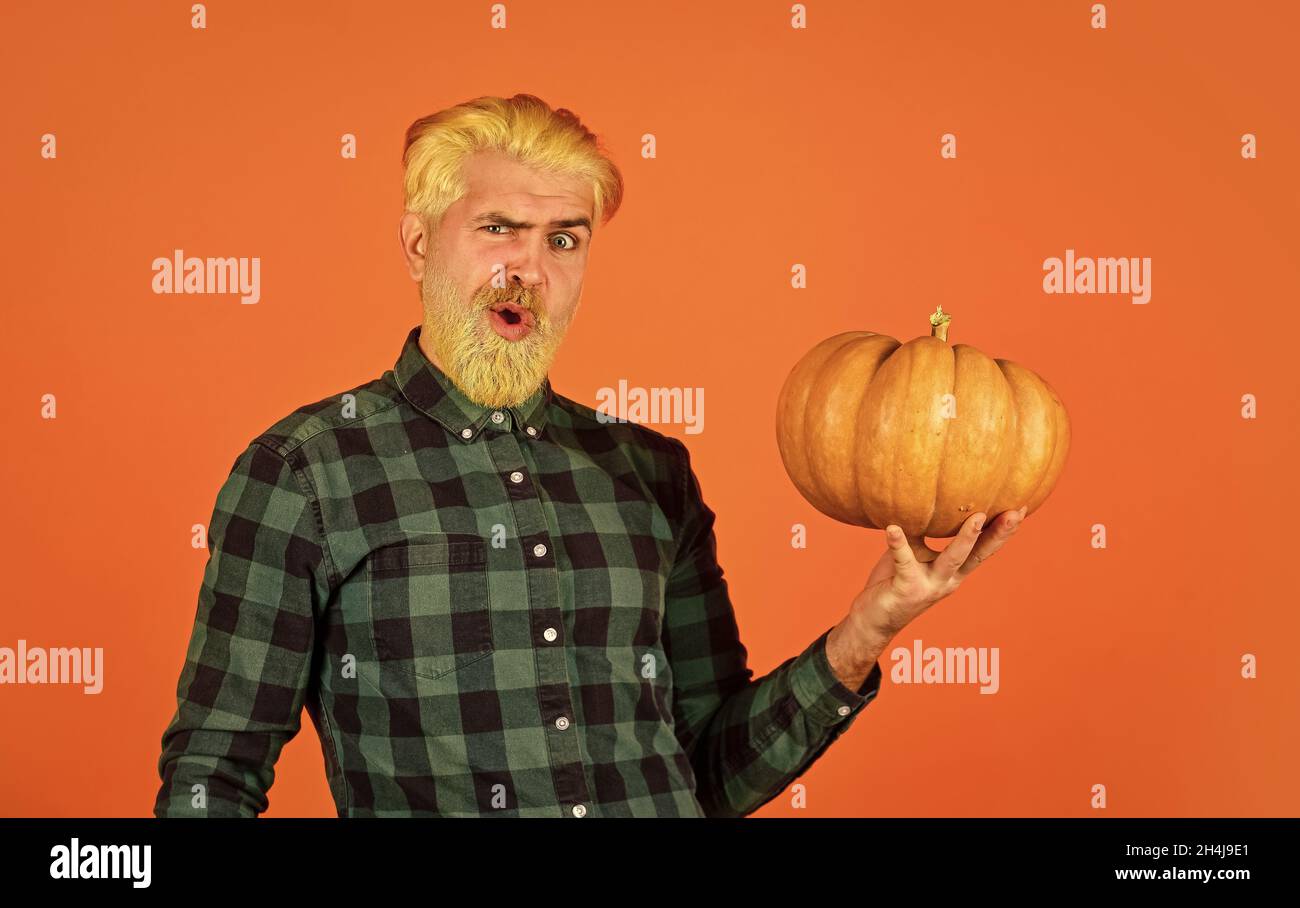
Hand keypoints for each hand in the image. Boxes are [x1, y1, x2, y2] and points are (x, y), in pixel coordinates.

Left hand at [851, 506, 1026, 643]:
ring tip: (976, 516)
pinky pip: (904, 562)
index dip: (1003, 531)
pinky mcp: (906, 589)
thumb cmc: (894, 581)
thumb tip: (926, 497)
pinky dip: (898, 544)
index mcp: (954, 571)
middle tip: (1016, 512)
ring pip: (952, 559)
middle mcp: (948, 579)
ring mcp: (929, 586)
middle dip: (999, 534)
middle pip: (979, 554)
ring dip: (966, 538)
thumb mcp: (914, 553)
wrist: (873, 620)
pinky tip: (892, 528)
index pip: (984, 548)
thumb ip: (924, 532)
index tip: (1021, 508)